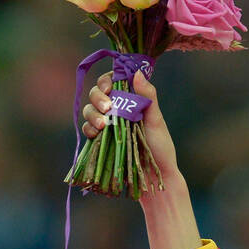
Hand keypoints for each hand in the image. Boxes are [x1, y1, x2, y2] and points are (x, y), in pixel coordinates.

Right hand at [82, 69, 179, 184]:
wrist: (155, 177)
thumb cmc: (160, 148)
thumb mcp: (156, 121)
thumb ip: (148, 96)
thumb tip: (138, 71)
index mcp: (130, 101)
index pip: (112, 82)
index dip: (105, 81)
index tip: (108, 88)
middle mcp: (117, 110)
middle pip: (97, 95)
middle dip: (97, 98)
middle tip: (107, 108)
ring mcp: (108, 126)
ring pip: (89, 111)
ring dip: (92, 114)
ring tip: (102, 125)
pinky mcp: (101, 141)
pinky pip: (88, 130)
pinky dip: (89, 129)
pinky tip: (97, 134)